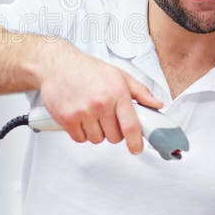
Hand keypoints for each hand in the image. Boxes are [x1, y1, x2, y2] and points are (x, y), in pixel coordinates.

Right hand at [37, 41, 161, 153]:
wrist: (57, 65)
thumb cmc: (87, 69)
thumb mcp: (118, 75)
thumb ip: (140, 91)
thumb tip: (157, 104)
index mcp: (116, 92)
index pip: (131, 125)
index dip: (135, 142)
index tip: (136, 149)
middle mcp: (100, 103)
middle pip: (114, 137)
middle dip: (113, 132)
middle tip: (107, 118)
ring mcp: (82, 112)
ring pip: (97, 139)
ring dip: (96, 132)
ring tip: (91, 115)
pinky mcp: (67, 119)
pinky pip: (80, 139)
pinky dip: (81, 133)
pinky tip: (80, 117)